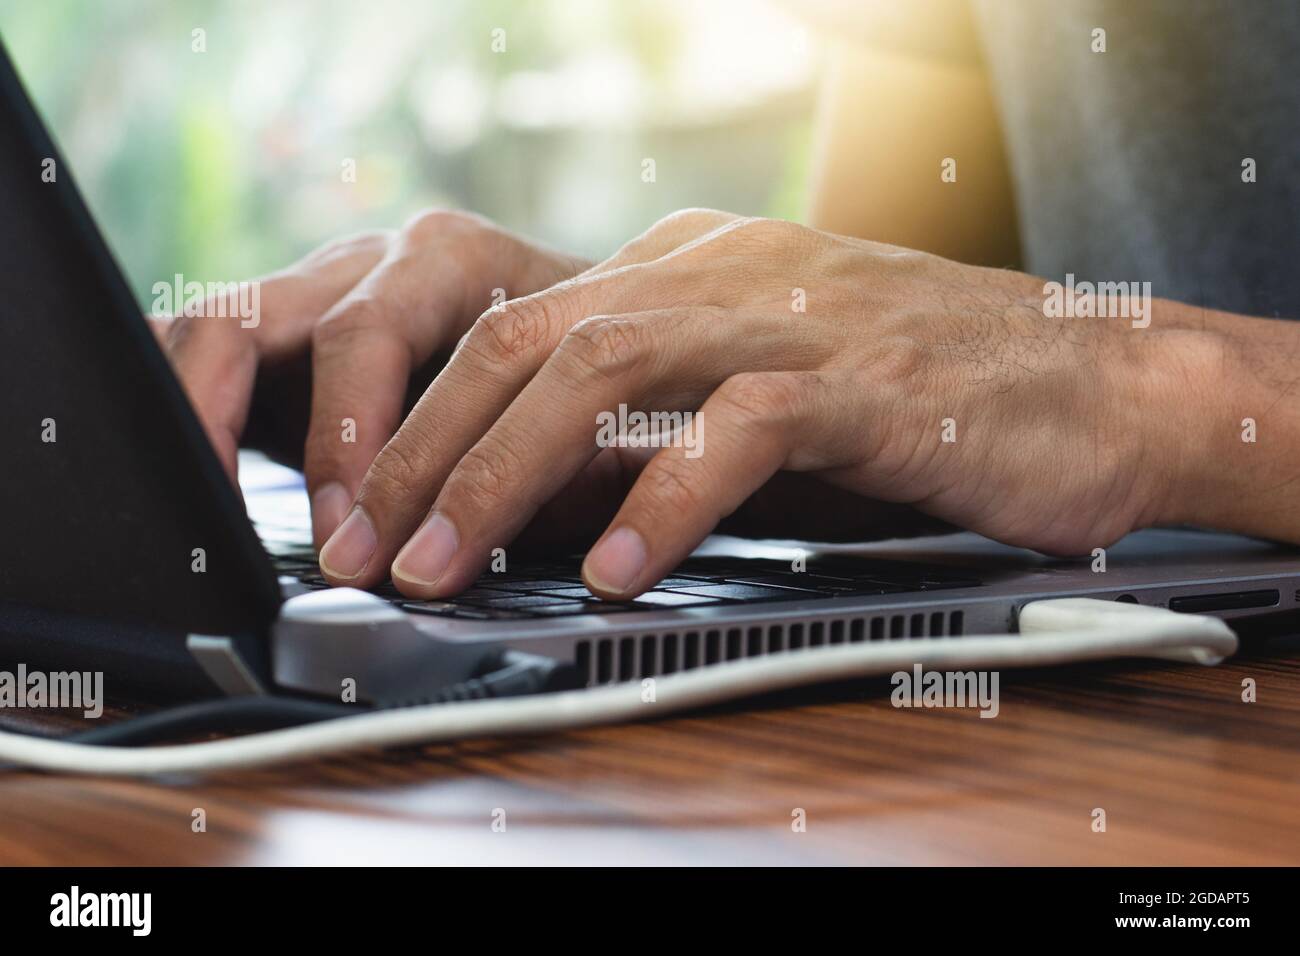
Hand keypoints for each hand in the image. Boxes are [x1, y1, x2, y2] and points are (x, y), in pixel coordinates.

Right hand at [151, 210, 587, 545]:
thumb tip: (503, 539)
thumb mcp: (600, 414)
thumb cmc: (599, 374)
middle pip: (260, 322)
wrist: (597, 331)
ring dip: (197, 423)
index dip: (342, 441)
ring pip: (213, 329)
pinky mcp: (295, 333)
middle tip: (262, 539)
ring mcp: (327, 289)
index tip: (350, 538)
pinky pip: (211, 351)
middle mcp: (378, 262)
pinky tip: (196, 481)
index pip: (362, 335)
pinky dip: (188, 411)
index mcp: (453, 259)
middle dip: (234, 433)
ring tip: (210, 519)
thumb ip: (556, 468)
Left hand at [322, 210, 1216, 597]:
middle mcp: (724, 275)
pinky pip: (738, 428)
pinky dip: (664, 499)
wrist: (1102, 380)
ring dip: (508, 473)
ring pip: (607, 367)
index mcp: (692, 268)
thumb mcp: (762, 387)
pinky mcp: (868, 383)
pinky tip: (615, 567)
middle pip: (531, 339)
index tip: (370, 508)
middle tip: (371, 544)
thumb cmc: (928, 397)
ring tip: (448, 563)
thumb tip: (540, 493)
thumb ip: (658, 417)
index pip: (517, 325)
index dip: (425, 417)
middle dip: (431, 447)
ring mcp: (794, 319)